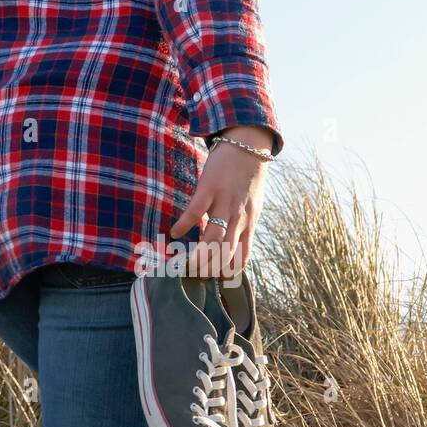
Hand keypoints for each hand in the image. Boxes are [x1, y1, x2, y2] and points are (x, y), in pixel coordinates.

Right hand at [170, 125, 273, 278]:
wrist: (249, 147)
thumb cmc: (249, 177)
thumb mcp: (252, 205)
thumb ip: (242, 223)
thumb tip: (230, 240)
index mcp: (249, 224)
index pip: (242, 258)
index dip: (228, 272)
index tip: (215, 279)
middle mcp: (239, 218)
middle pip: (225, 254)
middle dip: (210, 269)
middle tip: (195, 275)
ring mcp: (224, 204)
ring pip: (212, 239)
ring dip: (197, 254)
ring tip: (184, 261)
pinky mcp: (209, 189)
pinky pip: (195, 212)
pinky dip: (184, 225)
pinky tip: (174, 233)